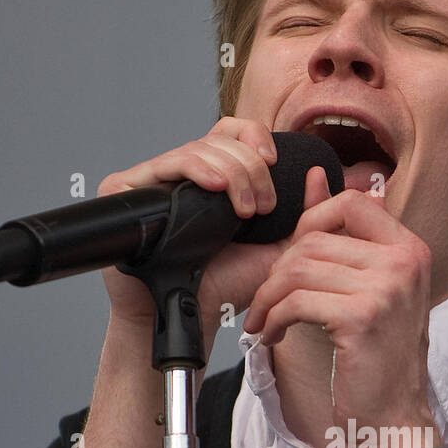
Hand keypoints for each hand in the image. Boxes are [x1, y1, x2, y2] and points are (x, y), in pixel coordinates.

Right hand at [96, 117, 303, 345]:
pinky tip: (215, 188)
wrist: (191, 314)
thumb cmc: (226, 285)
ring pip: (198, 148)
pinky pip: (167, 162)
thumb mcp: (280, 249)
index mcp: (217, 177)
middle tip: (262, 208)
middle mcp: (185, 173)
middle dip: (250, 167)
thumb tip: (321, 173)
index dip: (256, 139)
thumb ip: (306, 216)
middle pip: (220, 138)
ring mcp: (154, 178)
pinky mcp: (126, 186)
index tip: (275, 164)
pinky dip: (196, 169)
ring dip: (231, 173)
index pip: (234, 133)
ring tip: (244, 211)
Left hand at [243, 170, 435, 447]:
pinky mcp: (362, 317)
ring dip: (269, 297)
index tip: (293, 259)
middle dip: (279, 271)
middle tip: (267, 301)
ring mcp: (387, 288)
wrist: (393, 419)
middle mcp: (405, 262)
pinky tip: (274, 336)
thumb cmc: (378, 359)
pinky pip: (297, 301)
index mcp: (411, 249)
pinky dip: (274, 319)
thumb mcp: (369, 290)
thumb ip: (343, 235)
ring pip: (299, 268)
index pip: (352, 202)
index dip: (311, 222)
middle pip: (315, 238)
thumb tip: (315, 175)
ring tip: (265, 320)